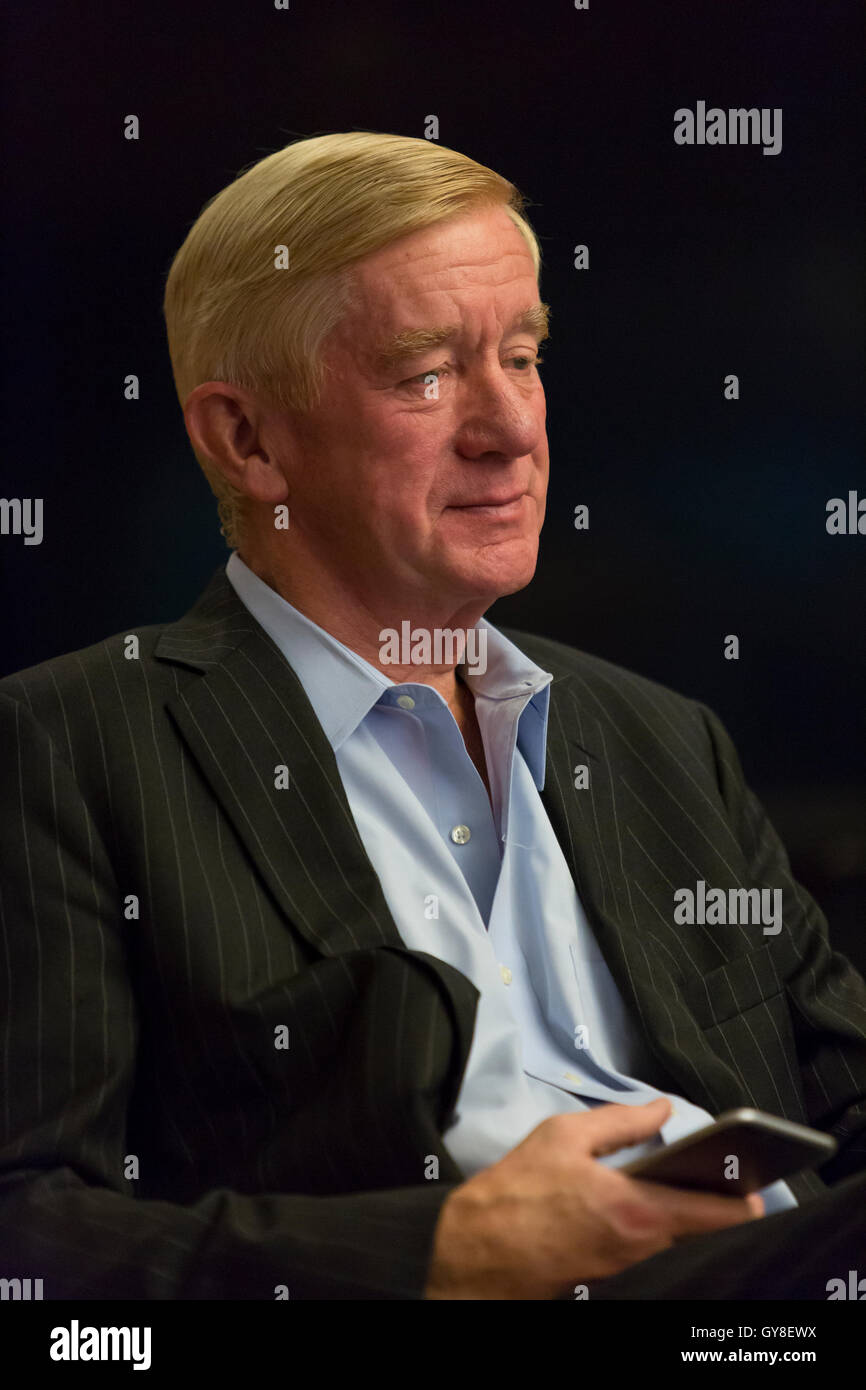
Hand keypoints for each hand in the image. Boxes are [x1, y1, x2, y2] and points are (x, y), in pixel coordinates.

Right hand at [425, 1098, 764, 1299]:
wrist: (477, 1252)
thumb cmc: (516, 1192)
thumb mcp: (563, 1136)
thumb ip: (621, 1121)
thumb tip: (662, 1109)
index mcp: (636, 1209)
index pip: (715, 1214)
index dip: (742, 1200)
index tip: (752, 1181)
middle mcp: (639, 1245)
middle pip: (700, 1228)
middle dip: (711, 1200)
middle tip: (710, 1170)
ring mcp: (626, 1266)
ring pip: (673, 1236)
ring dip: (679, 1210)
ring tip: (673, 1177)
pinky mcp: (609, 1275)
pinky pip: (647, 1247)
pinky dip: (652, 1224)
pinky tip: (636, 1201)